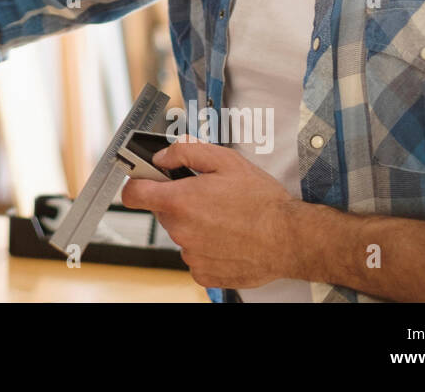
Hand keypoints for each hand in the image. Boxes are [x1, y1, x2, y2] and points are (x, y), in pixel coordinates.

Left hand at [121, 137, 299, 288]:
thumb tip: (162, 156)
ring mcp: (191, 255)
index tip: (145, 180)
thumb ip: (185, 152)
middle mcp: (180, 231)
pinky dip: (207, 247)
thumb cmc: (262, 201)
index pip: (133, 194)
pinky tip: (228, 238)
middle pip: (163, 211)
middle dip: (179, 201)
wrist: (291, 239)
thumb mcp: (225, 160)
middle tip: (208, 195)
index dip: (137, 183)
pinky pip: (195, 256)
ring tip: (225, 218)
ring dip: (196, 225)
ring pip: (181, 233)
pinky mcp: (204, 274)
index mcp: (180, 201)